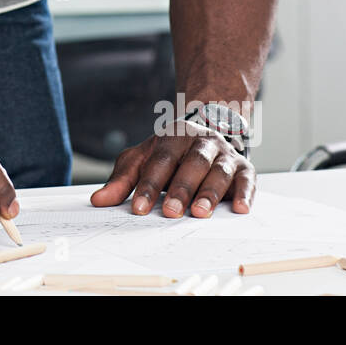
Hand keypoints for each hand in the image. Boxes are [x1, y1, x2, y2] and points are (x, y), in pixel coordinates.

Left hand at [90, 119, 254, 217]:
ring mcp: (225, 154)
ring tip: (199, 213)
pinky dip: (245, 194)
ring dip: (209, 193)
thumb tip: (98, 200)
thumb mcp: (143, 159)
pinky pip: (247, 180)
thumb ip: (123, 179)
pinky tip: (240, 209)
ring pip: (218, 172)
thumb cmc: (170, 153)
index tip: (137, 209)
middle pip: (191, 164)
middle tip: (169, 212)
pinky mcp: (245, 168)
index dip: (148, 185)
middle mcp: (202, 143)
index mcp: (174, 137)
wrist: (206, 131)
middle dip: (180, 189)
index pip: (159, 161)